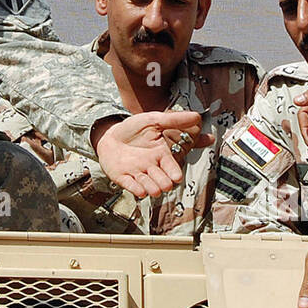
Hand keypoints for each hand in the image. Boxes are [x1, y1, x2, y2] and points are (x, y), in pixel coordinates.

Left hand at [92, 111, 211, 198]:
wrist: (109, 134)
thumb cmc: (133, 129)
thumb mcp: (153, 120)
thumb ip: (173, 120)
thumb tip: (197, 116)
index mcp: (161, 155)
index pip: (171, 167)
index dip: (174, 172)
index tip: (177, 177)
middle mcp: (151, 167)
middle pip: (161, 180)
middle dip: (164, 183)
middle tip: (166, 184)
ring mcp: (137, 173)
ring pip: (148, 185)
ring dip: (152, 188)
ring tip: (155, 190)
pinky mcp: (122, 177)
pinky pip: (130, 185)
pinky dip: (135, 189)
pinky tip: (140, 191)